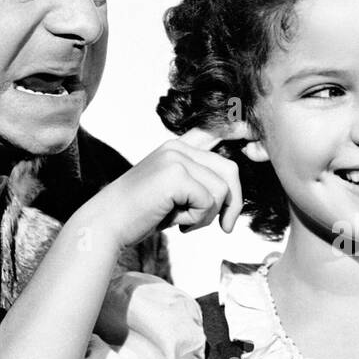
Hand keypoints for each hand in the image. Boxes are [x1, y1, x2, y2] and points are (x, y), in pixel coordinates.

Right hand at [83, 128, 243, 249]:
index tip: (251, 133)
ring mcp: (175, 158)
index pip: (218, 135)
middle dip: (232, 203)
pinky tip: (174, 221)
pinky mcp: (175, 175)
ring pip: (221, 191)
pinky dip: (196, 220)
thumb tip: (232, 190)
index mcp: (178, 147)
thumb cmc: (141, 214)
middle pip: (229, 170)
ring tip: (182, 221)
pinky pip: (208, 202)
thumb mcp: (175, 193)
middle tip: (223, 227)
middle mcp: (177, 147)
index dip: (238, 131)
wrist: (107, 224)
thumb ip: (200, 183)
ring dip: (207, 216)